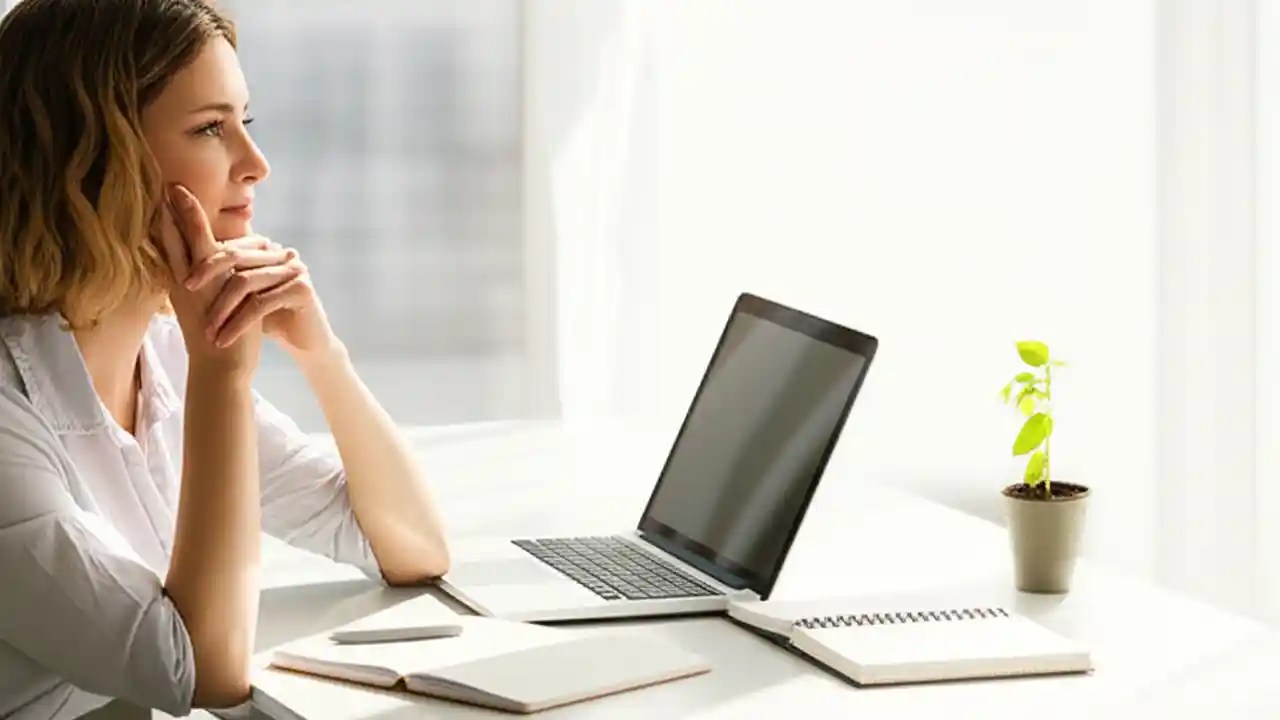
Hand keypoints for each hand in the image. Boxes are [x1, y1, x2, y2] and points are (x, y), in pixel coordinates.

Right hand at [153, 184, 262, 374]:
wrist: (223, 369)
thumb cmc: (225, 344)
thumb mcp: (220, 311)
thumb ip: (219, 292)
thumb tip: (229, 280)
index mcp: (185, 288)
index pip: (174, 254)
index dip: (169, 230)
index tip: (164, 207)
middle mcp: (182, 282)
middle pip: (169, 243)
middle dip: (165, 214)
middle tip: (160, 182)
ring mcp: (193, 280)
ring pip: (180, 238)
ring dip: (175, 211)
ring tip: (170, 184)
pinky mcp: (207, 280)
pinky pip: (197, 243)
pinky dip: (189, 220)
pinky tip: (182, 199)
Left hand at [184, 232, 339, 359]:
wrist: (303, 342)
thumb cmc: (268, 317)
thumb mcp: (241, 294)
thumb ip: (220, 275)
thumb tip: (175, 260)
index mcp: (265, 248)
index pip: (228, 242)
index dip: (203, 255)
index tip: (181, 276)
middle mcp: (280, 252)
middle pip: (235, 254)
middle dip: (207, 272)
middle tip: (186, 288)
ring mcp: (293, 268)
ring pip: (245, 281)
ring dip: (222, 308)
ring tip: (207, 330)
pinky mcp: (302, 289)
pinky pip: (261, 304)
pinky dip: (239, 323)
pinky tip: (224, 339)